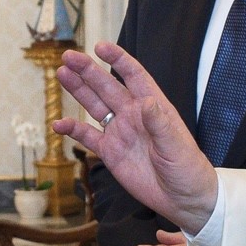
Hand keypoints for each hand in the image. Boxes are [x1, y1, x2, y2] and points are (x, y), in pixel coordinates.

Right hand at [54, 43, 218, 233]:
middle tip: (68, 57)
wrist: (182, 198)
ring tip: (61, 75)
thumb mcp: (176, 146)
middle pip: (106, 86)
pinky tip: (58, 124)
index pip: (134, 76)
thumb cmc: (187, 168)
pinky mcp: (110, 152)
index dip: (118, 60)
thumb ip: (160, 124)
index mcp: (152, 106)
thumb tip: (146, 102)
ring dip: (78, 91)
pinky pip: (88, 137)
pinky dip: (73, 130)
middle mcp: (133, 114)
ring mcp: (120, 132)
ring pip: (94, 106)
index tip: (100, 47)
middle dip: (88, 71)